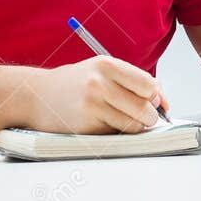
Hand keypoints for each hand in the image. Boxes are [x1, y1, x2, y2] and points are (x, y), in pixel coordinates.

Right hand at [22, 58, 168, 133]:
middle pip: (145, 109)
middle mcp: (99, 83)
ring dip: (133, 127)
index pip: (148, 85)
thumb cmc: (76, 83)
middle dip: (148, 117)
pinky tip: (101, 124)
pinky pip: (115, 135)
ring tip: (119, 120)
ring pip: (132, 125)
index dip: (154, 97)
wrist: (35, 95)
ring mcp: (91, 105)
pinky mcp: (84, 126)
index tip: (150, 102)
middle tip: (140, 117)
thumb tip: (164, 104)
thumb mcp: (101, 72)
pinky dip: (115, 133)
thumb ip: (133, 82)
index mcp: (107, 65)